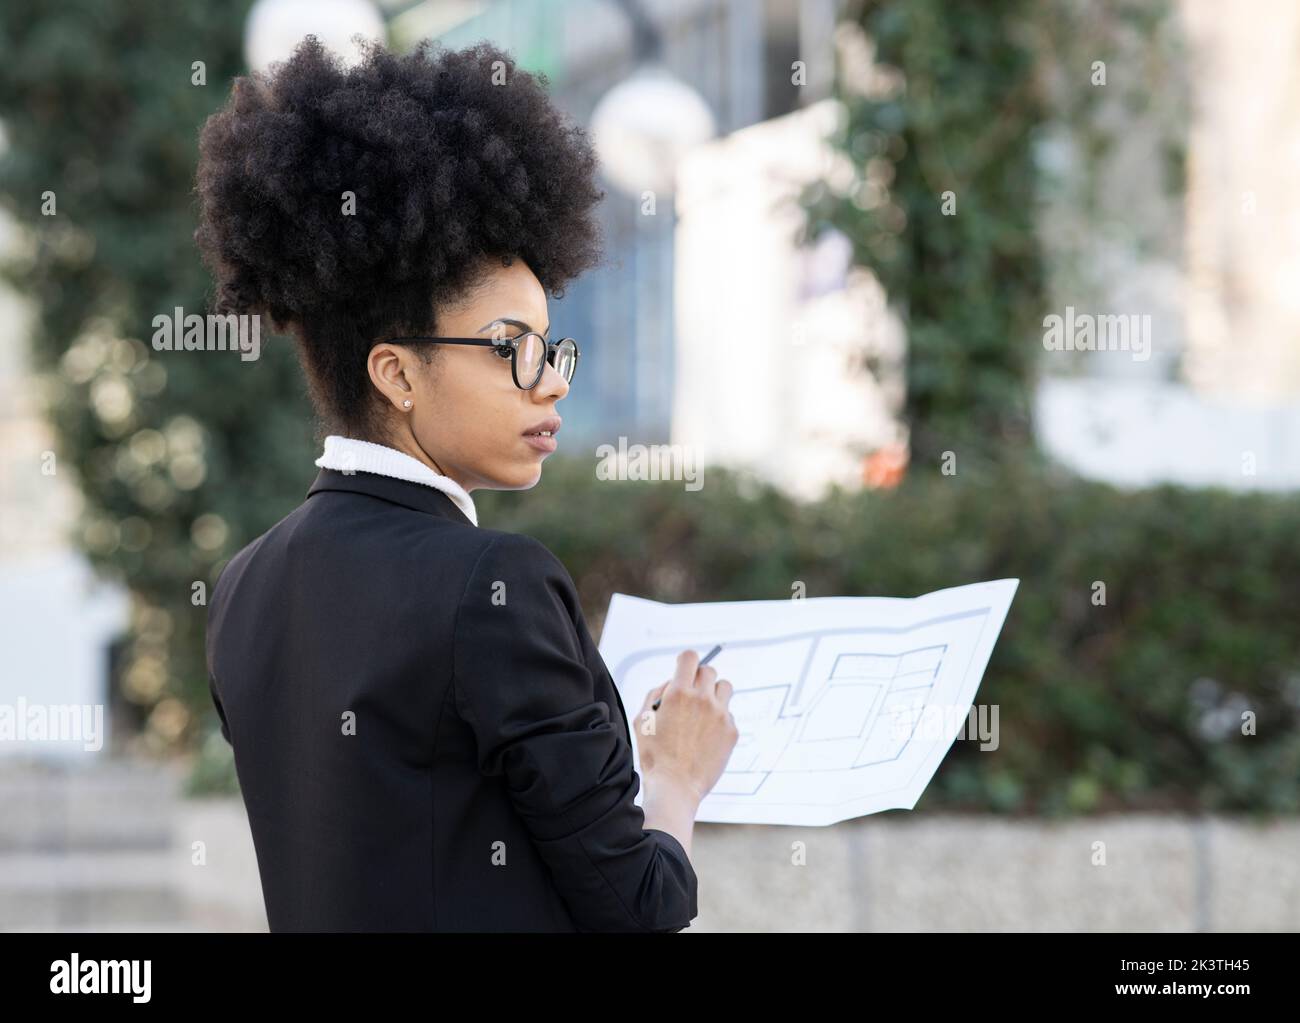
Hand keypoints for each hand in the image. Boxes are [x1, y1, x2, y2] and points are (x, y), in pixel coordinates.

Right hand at [636, 649, 737, 801]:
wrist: (675, 787)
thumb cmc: (655, 755)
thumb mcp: (642, 720)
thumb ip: (655, 694)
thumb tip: (670, 682)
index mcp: (679, 693)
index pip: (690, 657)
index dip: (685, 662)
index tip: (683, 670)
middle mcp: (703, 699)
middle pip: (709, 670)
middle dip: (699, 678)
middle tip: (691, 695)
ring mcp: (721, 715)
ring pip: (724, 687)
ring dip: (714, 694)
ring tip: (703, 711)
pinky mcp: (732, 731)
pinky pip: (728, 714)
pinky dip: (719, 719)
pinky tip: (706, 736)